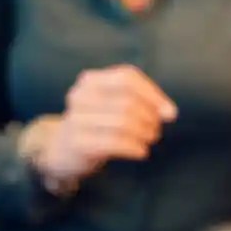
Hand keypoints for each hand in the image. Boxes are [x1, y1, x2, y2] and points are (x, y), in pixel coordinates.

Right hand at [36, 65, 177, 184]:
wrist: (60, 150)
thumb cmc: (95, 125)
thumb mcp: (111, 104)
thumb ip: (139, 101)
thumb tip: (169, 112)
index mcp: (90, 80)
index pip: (127, 78)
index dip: (153, 94)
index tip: (170, 113)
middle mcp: (80, 95)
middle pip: (127, 102)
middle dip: (150, 118)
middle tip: (155, 131)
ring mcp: (76, 119)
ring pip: (123, 122)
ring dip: (144, 134)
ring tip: (148, 140)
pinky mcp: (77, 143)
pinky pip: (115, 142)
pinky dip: (135, 147)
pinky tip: (141, 152)